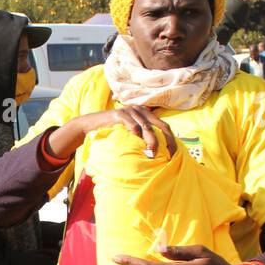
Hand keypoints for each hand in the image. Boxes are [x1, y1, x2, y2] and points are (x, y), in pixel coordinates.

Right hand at [45, 107, 176, 160]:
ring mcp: (130, 111)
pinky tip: (138, 144)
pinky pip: (132, 124)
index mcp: (146, 114)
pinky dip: (136, 134)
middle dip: (165, 140)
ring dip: (151, 140)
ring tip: (152, 153)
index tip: (174, 153)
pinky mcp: (119, 114)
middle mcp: (140, 110)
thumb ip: (142, 138)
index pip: (164, 125)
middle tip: (167, 154)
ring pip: (146, 126)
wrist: (90, 125)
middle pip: (159, 125)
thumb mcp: (129, 134)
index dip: (171, 139)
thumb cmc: (111, 133)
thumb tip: (156, 153)